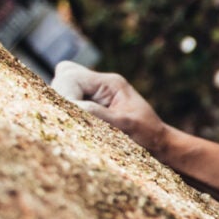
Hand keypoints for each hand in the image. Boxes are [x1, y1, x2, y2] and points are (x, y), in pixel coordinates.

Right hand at [54, 61, 168, 152]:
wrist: (158, 143)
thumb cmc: (147, 134)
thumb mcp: (125, 125)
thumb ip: (98, 114)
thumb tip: (70, 106)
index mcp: (110, 82)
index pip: (71, 77)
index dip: (64, 95)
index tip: (68, 116)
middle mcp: (100, 83)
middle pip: (64, 75)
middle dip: (60, 95)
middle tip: (67, 119)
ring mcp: (95, 92)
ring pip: (63, 85)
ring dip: (62, 103)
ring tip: (72, 123)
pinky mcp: (91, 103)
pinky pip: (69, 98)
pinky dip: (66, 109)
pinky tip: (74, 124)